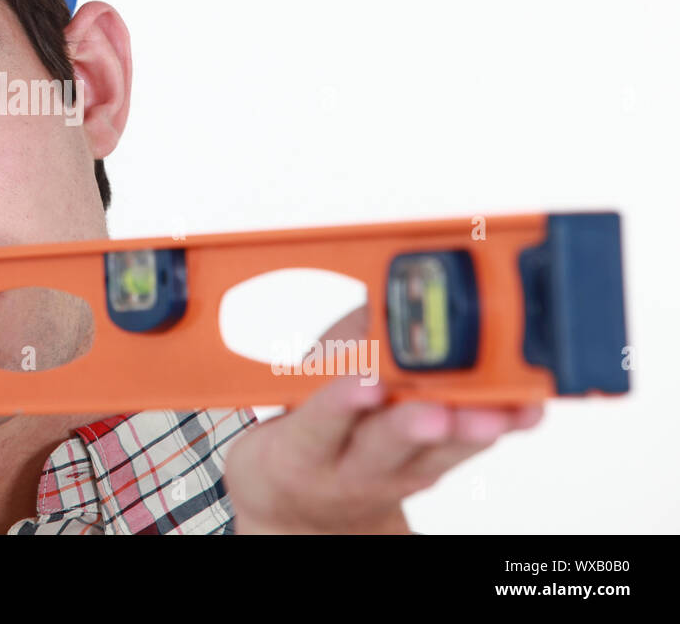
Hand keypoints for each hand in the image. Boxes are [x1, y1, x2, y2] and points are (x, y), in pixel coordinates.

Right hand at [223, 306, 543, 533]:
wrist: (311, 509)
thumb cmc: (303, 440)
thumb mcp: (288, 399)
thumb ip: (329, 351)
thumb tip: (376, 302)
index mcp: (300, 449)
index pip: (317, 424)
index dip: (342, 402)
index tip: (365, 382)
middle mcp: (351, 472)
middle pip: (383, 448)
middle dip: (413, 425)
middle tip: (436, 410)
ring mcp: (398, 478)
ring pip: (436, 455)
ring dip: (469, 430)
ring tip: (496, 411)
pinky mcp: (433, 474)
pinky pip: (466, 452)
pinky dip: (497, 428)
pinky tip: (522, 410)